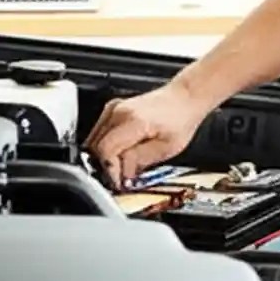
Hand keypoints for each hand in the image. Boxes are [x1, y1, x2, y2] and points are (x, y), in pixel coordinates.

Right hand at [83, 81, 208, 188]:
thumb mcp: (166, 148)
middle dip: (106, 165)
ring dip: (105, 157)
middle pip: (97, 146)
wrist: (185, 98)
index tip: (118, 182)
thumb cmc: (180, 119)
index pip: (106, 150)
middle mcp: (119, 112)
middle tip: (120, 178)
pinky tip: (121, 154)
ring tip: (122, 167)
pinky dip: (106, 146)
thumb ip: (139, 161)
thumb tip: (122, 174)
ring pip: (95, 140)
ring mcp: (114, 109)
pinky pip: (99, 133)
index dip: (110, 170)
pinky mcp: (113, 109)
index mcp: (133, 120)